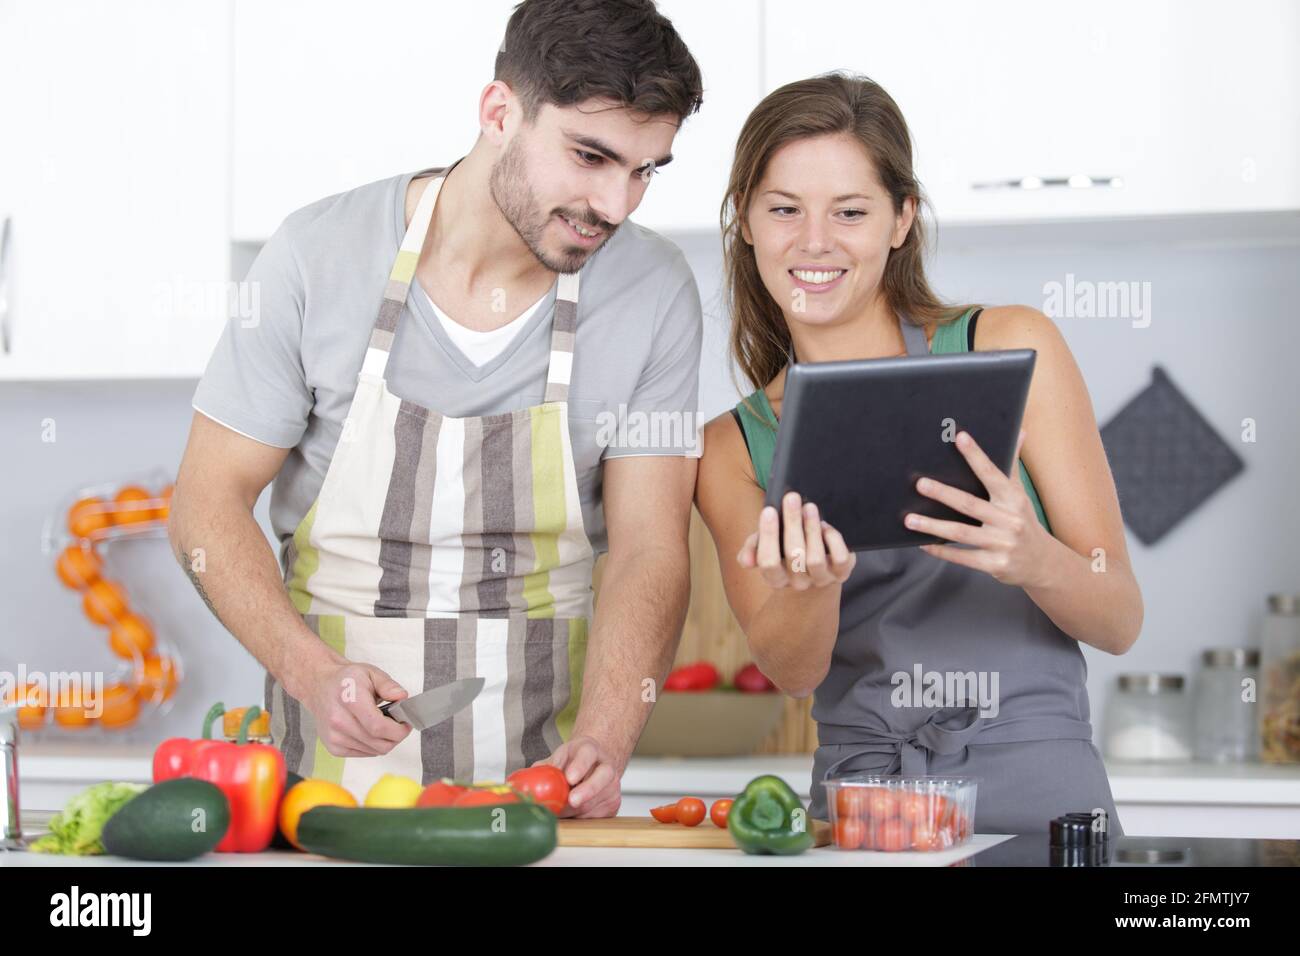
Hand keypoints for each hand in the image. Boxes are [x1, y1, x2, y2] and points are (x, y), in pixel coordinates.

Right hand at [299, 655, 411, 757]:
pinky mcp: (333, 747)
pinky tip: (369, 730)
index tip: (405, 724)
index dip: (398, 730)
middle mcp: (339, 721)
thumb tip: (402, 697)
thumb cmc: (346, 680)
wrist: (320, 686)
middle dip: (396, 736)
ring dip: (384, 741)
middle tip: (398, 724)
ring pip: (374, 751)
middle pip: (379, 743)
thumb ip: (388, 685)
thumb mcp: (371, 673)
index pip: (378, 726)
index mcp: (349, 700)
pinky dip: (373, 745)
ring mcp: (335, 737)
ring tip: (382, 724)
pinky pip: (364, 754)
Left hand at [539, 735, 621, 817]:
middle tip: (572, 800)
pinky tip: (572, 814)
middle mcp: (606, 766)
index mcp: (590, 750)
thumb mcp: (559, 757)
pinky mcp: (614, 804)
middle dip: (586, 790)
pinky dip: (581, 818)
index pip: (587, 754)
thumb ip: (546, 766)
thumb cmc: (573, 762)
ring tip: (561, 809)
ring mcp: (612, 786)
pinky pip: (596, 816)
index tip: (569, 777)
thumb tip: (530, 780)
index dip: (579, 766)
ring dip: (576, 809)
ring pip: (597, 801)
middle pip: (602, 777)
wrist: (594, 766)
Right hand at [737, 491, 855, 590]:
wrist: (814, 568)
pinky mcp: (841, 573)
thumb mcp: (766, 546)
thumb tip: (746, 560)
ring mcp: (821, 580)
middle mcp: (798, 583)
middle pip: (793, 555)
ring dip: (812, 528)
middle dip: (792, 522)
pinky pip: (840, 559)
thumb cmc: (785, 550)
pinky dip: (833, 540)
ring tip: (809, 507)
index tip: (769, 510)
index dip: (768, 536)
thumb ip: (753, 548)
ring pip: (816, 559)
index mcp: (775, 578)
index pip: (767, 562)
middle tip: (792, 497)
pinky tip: (826, 526)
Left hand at [906, 429, 1051, 586]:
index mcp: (1013, 499)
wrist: (1043, 562)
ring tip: (909, 519)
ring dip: (933, 526)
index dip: (976, 455)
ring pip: (961, 533)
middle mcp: (1009, 520)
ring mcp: (1002, 544)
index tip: (960, 437)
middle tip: (920, 484)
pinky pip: (962, 557)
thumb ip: (1012, 465)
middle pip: (970, 505)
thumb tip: (1019, 431)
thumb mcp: (1020, 495)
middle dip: (944, 494)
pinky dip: (941, 551)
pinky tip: (922, 544)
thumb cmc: (1023, 521)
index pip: (992, 474)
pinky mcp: (994, 565)